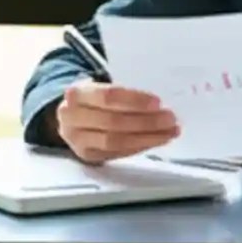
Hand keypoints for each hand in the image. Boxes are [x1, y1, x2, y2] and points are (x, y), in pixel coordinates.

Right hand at [56, 79, 179, 163]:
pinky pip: (118, 153)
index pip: (108, 96)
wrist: (71, 117)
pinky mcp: (87, 156)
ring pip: (115, 141)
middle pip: (113, 121)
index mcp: (77, 93)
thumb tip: (159, 102)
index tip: (158, 102)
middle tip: (170, 118)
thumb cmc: (94, 98)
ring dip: (147, 137)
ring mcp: (77, 140)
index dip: (134, 100)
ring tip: (169, 131)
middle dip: (146, 121)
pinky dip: (140, 146)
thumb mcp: (101, 86)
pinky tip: (156, 140)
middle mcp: (72, 117)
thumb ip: (125, 92)